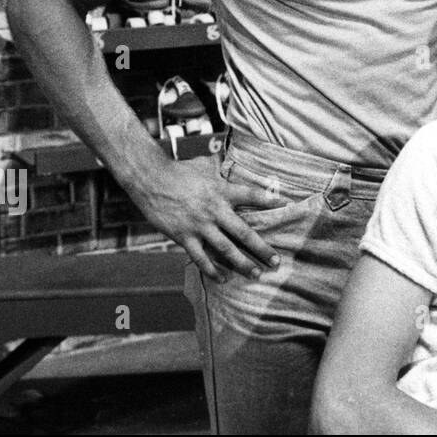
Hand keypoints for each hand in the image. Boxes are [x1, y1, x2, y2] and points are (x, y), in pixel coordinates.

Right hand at [124, 153, 282, 281]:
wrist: (151, 178)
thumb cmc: (179, 170)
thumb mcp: (204, 165)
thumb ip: (220, 168)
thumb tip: (230, 158)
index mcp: (222, 191)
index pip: (252, 196)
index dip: (270, 201)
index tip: (286, 206)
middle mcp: (215, 210)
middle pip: (244, 233)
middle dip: (262, 249)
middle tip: (276, 261)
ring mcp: (200, 226)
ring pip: (226, 249)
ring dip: (243, 264)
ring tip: (256, 274)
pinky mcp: (184, 236)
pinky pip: (201, 257)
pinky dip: (212, 269)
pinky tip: (223, 278)